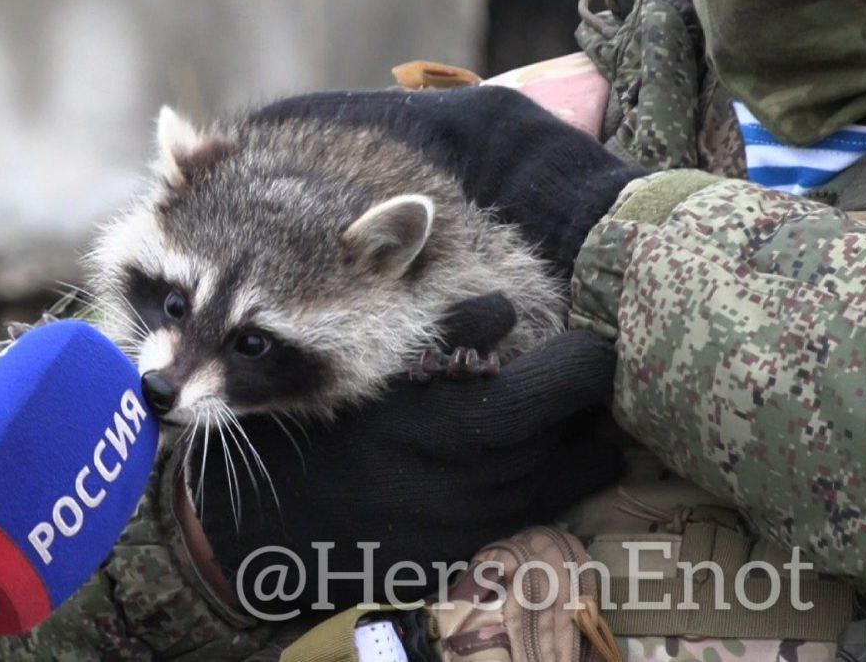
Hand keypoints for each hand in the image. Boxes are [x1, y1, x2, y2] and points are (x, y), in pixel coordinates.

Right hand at [182, 329, 622, 616]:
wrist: (273, 529)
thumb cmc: (319, 435)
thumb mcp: (377, 370)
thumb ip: (450, 337)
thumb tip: (504, 310)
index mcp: (477, 422)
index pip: (581, 379)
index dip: (586, 356)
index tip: (573, 349)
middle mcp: (500, 480)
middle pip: (592, 431)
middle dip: (583, 404)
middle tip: (557, 384)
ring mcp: (494, 524)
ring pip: (576, 478)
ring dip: (569, 446)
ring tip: (537, 425)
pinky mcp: (477, 554)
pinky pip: (541, 513)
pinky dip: (540, 484)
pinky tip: (505, 467)